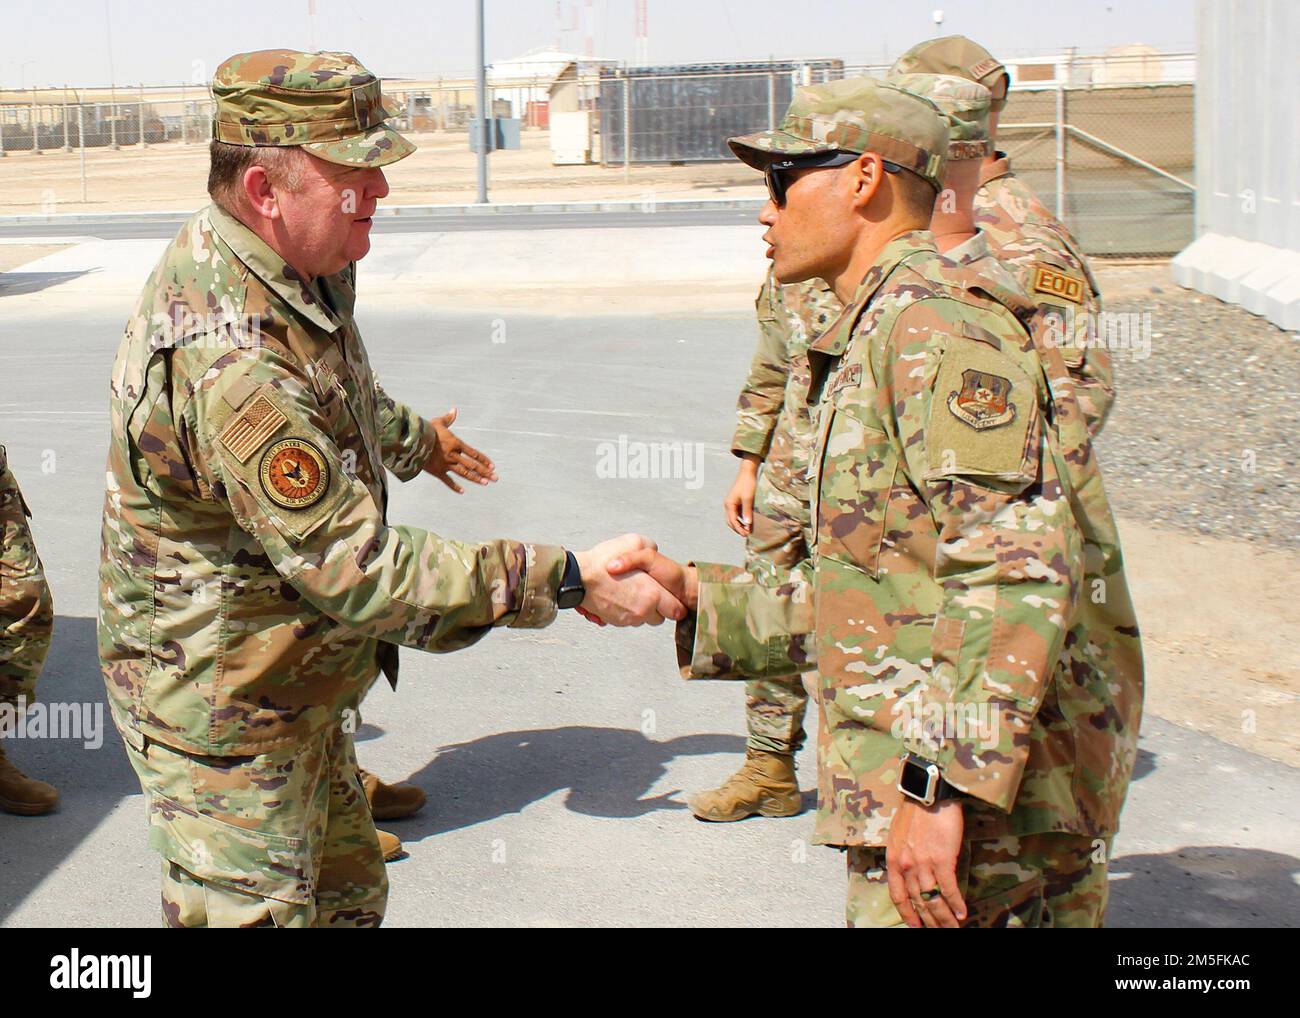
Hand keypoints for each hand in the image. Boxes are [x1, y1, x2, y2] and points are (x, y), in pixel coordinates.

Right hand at [423, 408, 497, 492]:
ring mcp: (446, 464)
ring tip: (485, 483)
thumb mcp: (438, 422)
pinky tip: (462, 491)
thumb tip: (454, 410)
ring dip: (475, 479)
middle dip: (485, 472)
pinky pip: (447, 481)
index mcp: (456, 444)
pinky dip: (455, 487)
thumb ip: (448, 419)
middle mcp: (453, 455)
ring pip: (463, 473)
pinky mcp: (437, 471)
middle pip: (472, 465)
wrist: (413, 441)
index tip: (493, 466)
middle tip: (495, 478)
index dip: (484, 460)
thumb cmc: (426, 430)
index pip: (474, 453)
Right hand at [574, 534, 685, 626]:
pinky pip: (628, 620)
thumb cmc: (604, 560)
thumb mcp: (634, 542)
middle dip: (658, 608)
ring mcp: (628, 619)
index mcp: (653, 595)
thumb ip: (651, 547)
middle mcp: (643, 611)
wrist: (577, 577)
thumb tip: (656, 551)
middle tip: (650, 593)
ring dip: (641, 610)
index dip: (675, 603)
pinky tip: (619, 596)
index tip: (670, 596)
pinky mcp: (615, 621)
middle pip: (661, 618)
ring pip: (643, 620)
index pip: (677, 611)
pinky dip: (626, 611)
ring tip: (632, 592)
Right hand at [724, 456, 759, 535]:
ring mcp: (731, 503)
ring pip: (733, 518)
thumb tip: (747, 524)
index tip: (746, 534)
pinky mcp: (736, 501)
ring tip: (748, 529)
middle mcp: (728, 504)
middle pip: (731, 521)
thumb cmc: (748, 484)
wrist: (747, 472)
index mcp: (729, 504)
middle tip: (747, 534)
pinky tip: (748, 521)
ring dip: (739, 524)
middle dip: (738, 528)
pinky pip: (737, 513)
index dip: (739, 529)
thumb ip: (747, 511)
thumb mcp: (748, 499)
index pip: (732, 521)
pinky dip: (741, 519)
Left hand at [886, 798, 966, 927]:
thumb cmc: (915, 810)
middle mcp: (906, 866)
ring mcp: (923, 864)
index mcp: (894, 860)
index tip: (915, 927)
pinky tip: (962, 914)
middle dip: (929, 922)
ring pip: (933, 900)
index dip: (907, 915)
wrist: (928, 793)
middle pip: (918, 903)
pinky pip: (949, 889)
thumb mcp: (898, 834)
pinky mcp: (942, 859)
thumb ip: (903, 855)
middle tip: (939, 932)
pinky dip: (956, 904)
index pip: (898, 896)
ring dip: (945, 919)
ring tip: (953, 929)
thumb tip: (911, 871)